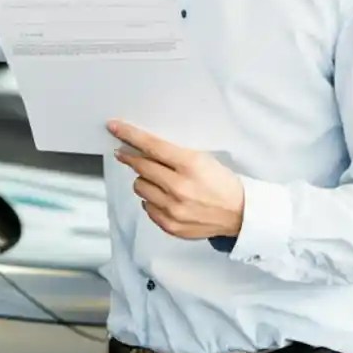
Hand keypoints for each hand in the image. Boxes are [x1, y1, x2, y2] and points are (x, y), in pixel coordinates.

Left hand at [109, 120, 244, 239]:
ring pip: (140, 187)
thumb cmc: (220, 183)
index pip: (151, 146)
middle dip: (131, 158)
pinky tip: (166, 198)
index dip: (129, 135)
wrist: (238, 214)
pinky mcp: (170, 225)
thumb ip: (172, 154)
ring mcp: (174, 209)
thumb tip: (142, 148)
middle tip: (126, 154)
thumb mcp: (202, 158)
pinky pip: (147, 207)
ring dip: (145, 181)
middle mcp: (179, 187)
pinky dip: (152, 200)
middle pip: (140, 167)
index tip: (114, 127)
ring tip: (161, 181)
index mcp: (190, 165)